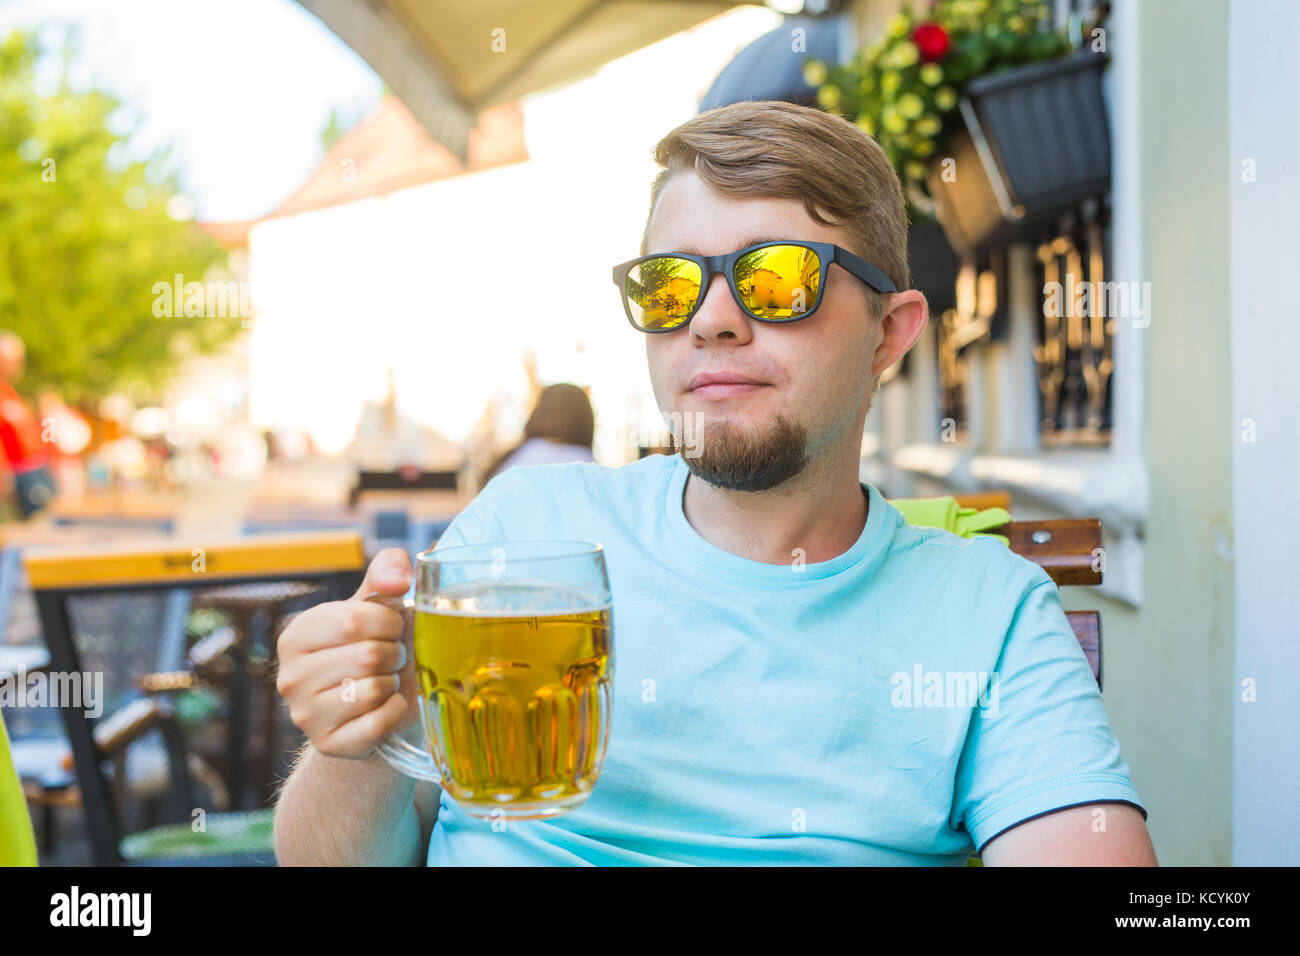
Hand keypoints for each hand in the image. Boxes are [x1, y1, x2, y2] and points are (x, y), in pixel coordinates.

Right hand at [275, 548, 418, 758]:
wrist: (367, 708)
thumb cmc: (372, 647)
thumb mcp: (375, 606)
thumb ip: (386, 574)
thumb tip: (399, 577)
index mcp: (296, 636)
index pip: (354, 619)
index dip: (388, 622)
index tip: (391, 628)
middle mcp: (290, 677)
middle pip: (368, 656)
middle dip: (395, 654)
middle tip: (390, 658)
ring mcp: (305, 715)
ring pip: (373, 690)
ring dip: (393, 683)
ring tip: (384, 680)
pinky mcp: (328, 744)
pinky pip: (378, 724)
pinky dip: (396, 712)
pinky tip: (387, 705)